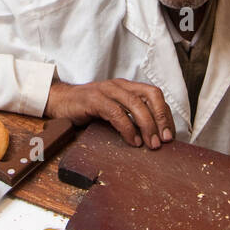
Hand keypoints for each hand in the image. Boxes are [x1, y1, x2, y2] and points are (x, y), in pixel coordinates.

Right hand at [45, 79, 174, 148]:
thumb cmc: (87, 109)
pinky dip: (127, 128)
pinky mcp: (93, 100)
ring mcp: (106, 90)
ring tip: (152, 144)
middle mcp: (120, 85)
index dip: (166, 114)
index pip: (155, 95)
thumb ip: (130, 118)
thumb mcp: (113, 110)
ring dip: (147, 125)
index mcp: (127, 87)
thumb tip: (152, 137)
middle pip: (151, 95)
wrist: (59, 101)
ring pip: (135, 103)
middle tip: (165, 139)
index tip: (170, 134)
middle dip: (162, 118)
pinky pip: (116, 113)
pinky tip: (133, 141)